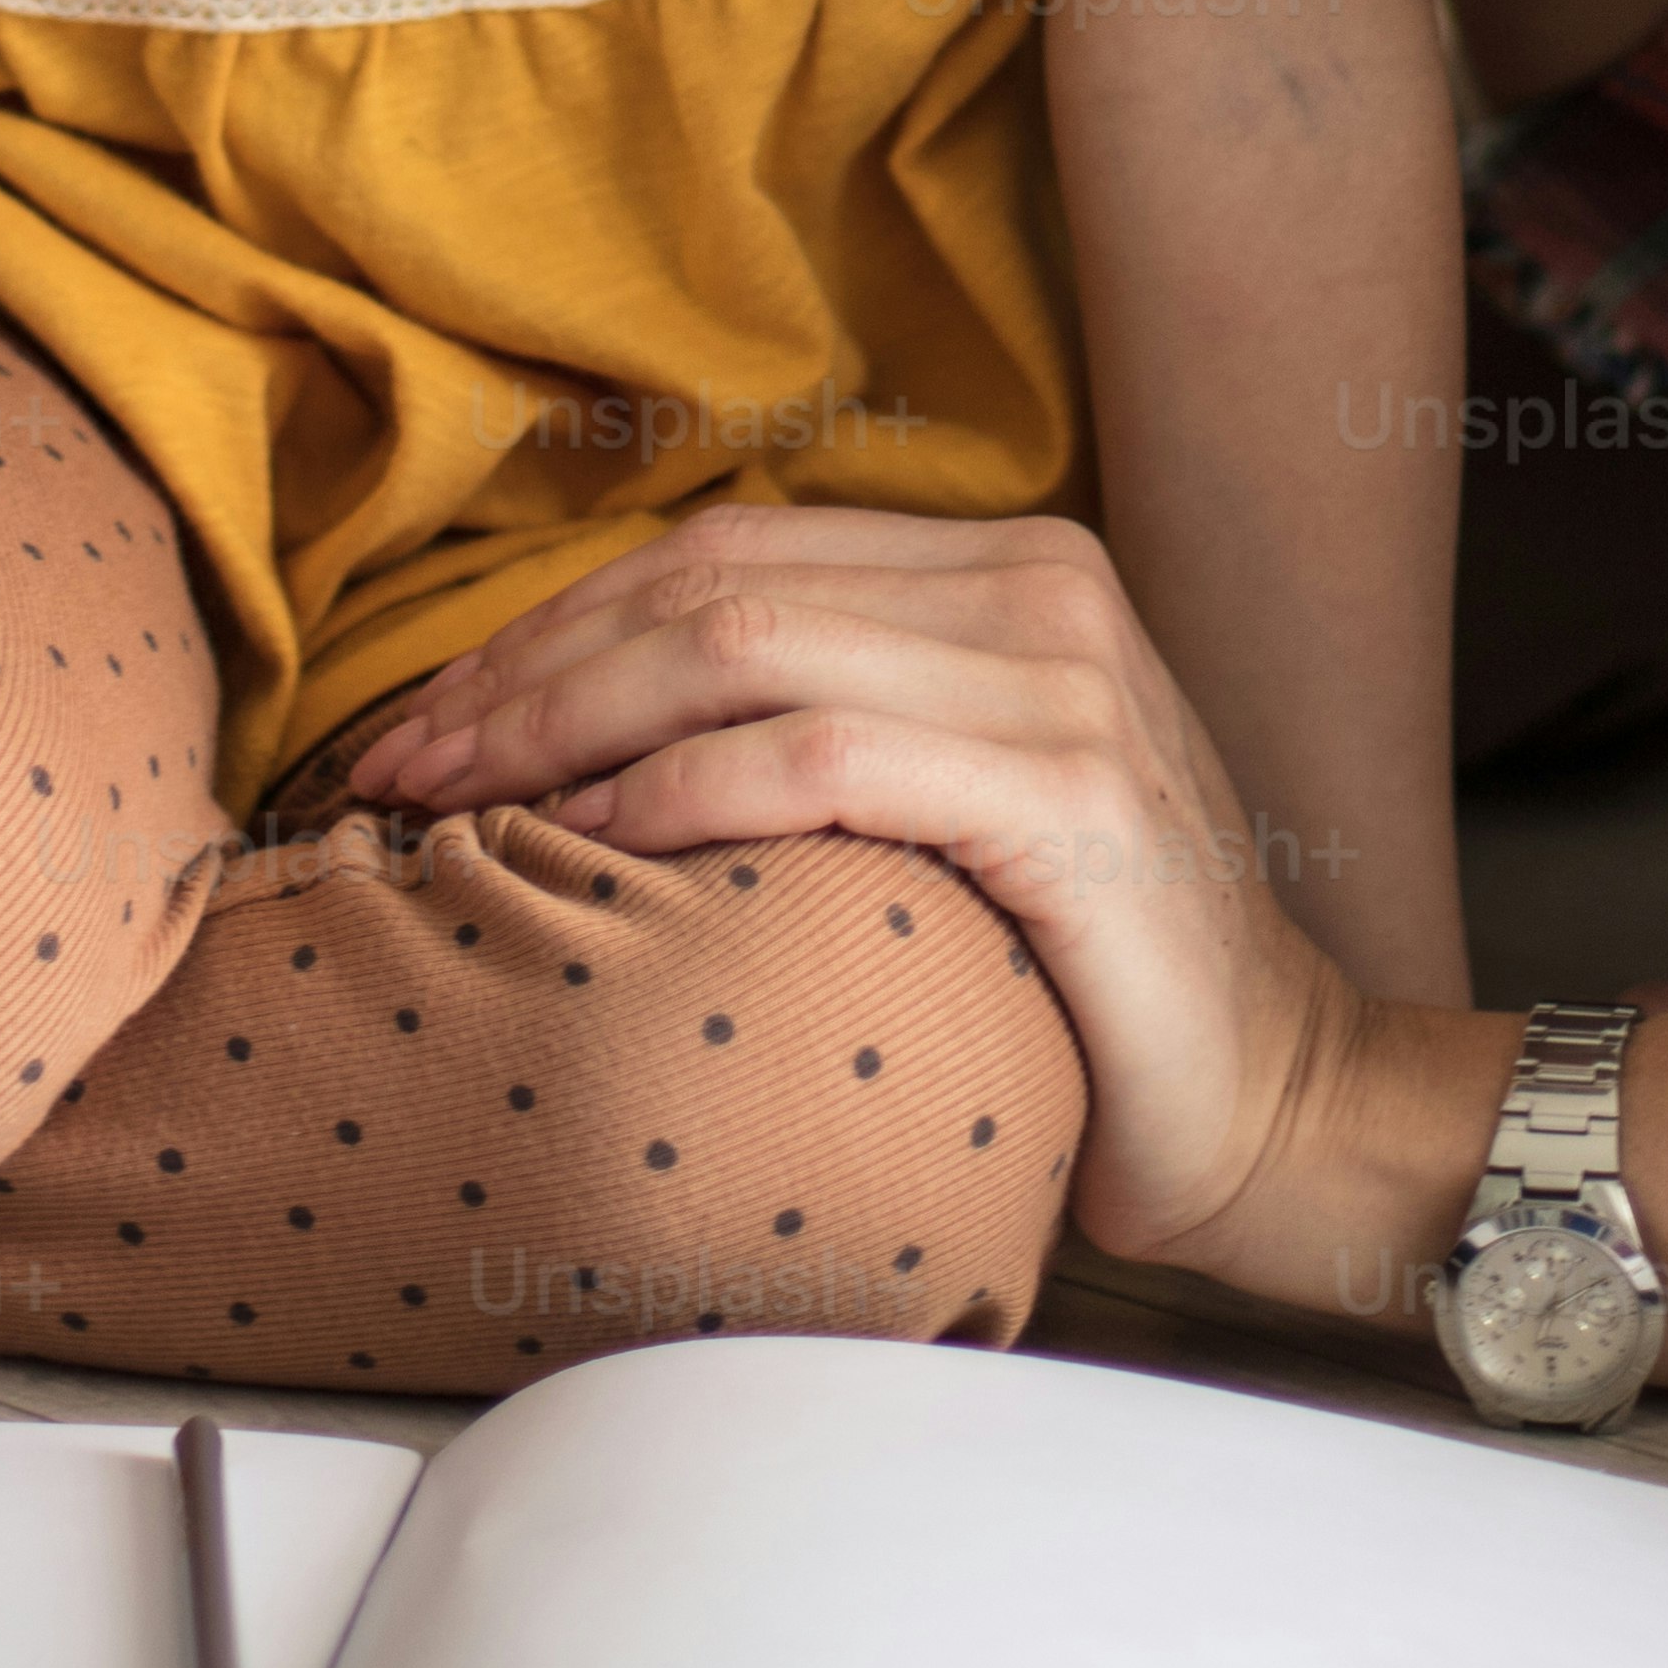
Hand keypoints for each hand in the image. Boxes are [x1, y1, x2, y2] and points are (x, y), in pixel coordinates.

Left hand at [323, 509, 1435, 1292]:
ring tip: (444, 803)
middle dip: (520, 672)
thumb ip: (821, 729)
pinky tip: (588, 834)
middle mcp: (1038, 587)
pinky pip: (819, 754)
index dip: (550, 625)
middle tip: (388, 767)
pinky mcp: (1065, 790)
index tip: (422, 722)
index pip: (720, 554)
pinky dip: (679, 785)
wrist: (1278, 1113)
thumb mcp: (944, 813)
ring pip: (741, 645)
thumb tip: (581, 735)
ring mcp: (1059, 679)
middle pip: (709, 586)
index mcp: (1004, 571)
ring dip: (561, 721)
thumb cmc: (1083, 987)